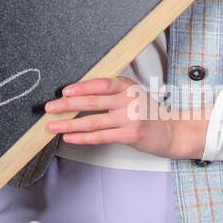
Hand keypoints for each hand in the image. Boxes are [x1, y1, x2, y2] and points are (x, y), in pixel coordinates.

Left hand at [43, 76, 209, 160]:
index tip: (64, 91)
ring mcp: (130, 118)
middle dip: (67, 105)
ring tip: (53, 126)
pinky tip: (70, 137)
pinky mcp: (129, 135)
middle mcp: (128, 100)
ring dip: (69, 124)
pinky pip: (101, 137)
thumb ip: (112, 91)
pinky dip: (82, 137)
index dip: (81, 87)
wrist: (172, 131)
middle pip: (92, 102)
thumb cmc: (148, 112)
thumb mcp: (133, 94)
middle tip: (49, 107)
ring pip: (93, 121)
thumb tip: (79, 92)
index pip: (100, 84)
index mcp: (127, 86)